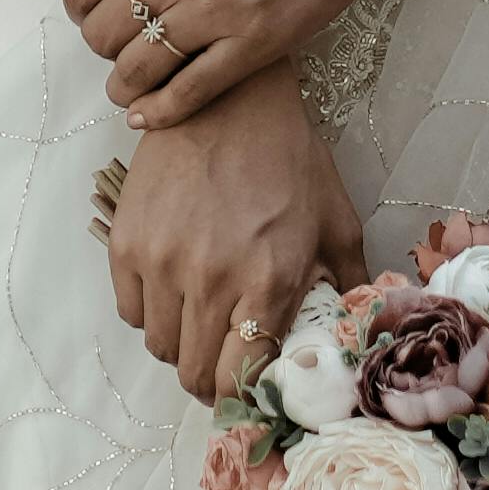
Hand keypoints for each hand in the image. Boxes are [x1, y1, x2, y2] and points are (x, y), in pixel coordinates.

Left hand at [60, 0, 385, 130]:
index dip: (79, 3)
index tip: (91, 9)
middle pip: (104, 31)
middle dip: (101, 44)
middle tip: (116, 45)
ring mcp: (212, 9)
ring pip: (139, 67)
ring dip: (123, 85)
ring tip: (127, 87)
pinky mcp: (251, 43)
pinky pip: (190, 92)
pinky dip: (160, 112)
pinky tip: (146, 116)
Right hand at [106, 68, 366, 404]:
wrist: (227, 95)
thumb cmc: (286, 155)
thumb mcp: (335, 216)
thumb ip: (351, 281)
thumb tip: (360, 332)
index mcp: (268, 281)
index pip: (241, 379)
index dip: (243, 395)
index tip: (248, 386)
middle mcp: (212, 280)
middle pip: (194, 373)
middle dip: (210, 377)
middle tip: (221, 360)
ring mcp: (163, 261)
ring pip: (160, 346)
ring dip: (180, 344)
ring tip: (198, 320)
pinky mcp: (127, 242)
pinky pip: (130, 310)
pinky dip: (149, 311)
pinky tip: (172, 289)